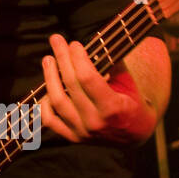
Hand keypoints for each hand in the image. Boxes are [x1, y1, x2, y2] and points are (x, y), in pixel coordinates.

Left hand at [40, 33, 154, 145]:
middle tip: (56, 40)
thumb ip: (113, 64)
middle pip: (71, 85)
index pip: (87, 78)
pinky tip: (46, 88)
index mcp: (113, 108)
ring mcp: (82, 132)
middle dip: (62, 58)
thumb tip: (94, 43)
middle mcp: (96, 122)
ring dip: (50, 77)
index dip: (78, 58)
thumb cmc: (132, 103)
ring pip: (57, 101)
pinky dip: (44, 104)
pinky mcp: (73, 137)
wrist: (135, 135)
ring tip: (48, 59)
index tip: (74, 44)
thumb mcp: (128, 83)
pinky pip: (50, 120)